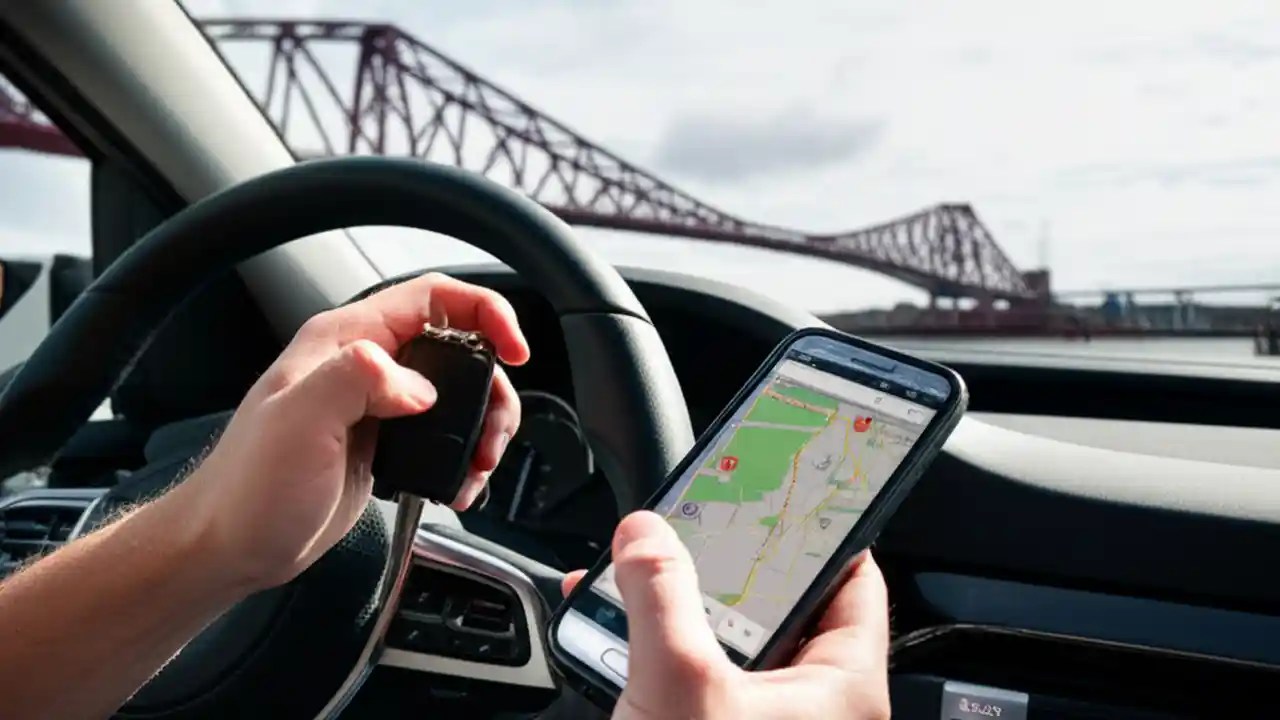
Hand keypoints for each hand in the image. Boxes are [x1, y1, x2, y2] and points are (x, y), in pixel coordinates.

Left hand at [177, 273, 529, 591]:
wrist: (231, 546)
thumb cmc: (248, 488)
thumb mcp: (299, 420)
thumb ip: (357, 377)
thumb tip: (420, 384)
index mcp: (345, 341)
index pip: (432, 297)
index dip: (484, 312)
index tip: (513, 349)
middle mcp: (363, 365)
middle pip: (459, 347)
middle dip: (492, 387)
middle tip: (493, 430)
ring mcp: (375, 405)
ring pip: (459, 395)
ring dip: (483, 427)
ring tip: (476, 464)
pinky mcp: (384, 443)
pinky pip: (444, 435)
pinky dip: (464, 458)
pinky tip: (455, 483)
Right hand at [562, 512, 890, 719]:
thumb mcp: (680, 684)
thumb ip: (660, 596)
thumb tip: (647, 534)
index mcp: (840, 686)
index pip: (854, 579)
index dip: (822, 527)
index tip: (786, 485)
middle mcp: (808, 706)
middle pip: (776, 603)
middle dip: (719, 564)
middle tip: (687, 525)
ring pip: (723, 641)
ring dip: (672, 607)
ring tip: (632, 575)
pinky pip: (689, 679)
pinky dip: (650, 651)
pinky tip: (607, 633)